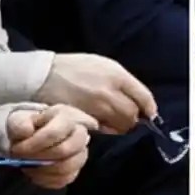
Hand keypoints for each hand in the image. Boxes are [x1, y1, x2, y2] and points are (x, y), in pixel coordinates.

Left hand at [8, 105, 96, 189]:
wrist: (35, 136)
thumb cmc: (29, 126)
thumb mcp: (19, 120)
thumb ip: (20, 123)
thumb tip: (27, 131)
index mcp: (66, 116)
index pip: (55, 132)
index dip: (35, 144)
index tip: (17, 149)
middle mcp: (79, 133)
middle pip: (67, 149)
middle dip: (41, 157)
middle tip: (24, 159)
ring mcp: (80, 152)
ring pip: (68, 167)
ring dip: (44, 170)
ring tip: (29, 166)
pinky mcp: (75, 169)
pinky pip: (64, 179)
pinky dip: (47, 179)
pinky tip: (35, 173)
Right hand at [34, 54, 156, 133]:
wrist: (44, 76)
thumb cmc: (76, 68)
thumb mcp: (104, 65)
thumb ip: (124, 82)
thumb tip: (142, 101)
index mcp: (116, 75)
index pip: (144, 97)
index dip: (149, 108)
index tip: (150, 113)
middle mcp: (109, 92)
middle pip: (133, 114)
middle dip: (134, 117)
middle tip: (127, 116)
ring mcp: (97, 108)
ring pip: (121, 125)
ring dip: (122, 125)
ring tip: (114, 120)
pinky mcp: (86, 120)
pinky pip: (106, 130)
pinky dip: (108, 129)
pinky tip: (102, 123)